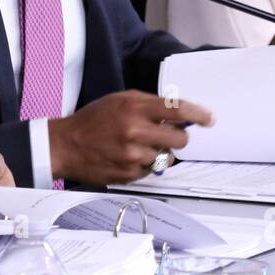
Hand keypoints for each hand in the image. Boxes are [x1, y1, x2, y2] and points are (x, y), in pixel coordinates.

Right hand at [49, 90, 213, 185]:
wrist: (65, 146)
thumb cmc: (92, 121)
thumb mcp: (119, 100)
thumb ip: (148, 104)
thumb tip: (177, 112)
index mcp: (133, 107)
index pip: (178, 110)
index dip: (199, 114)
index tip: (209, 119)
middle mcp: (135, 131)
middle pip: (180, 139)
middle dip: (178, 137)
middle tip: (168, 135)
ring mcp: (133, 155)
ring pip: (167, 157)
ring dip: (160, 152)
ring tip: (140, 146)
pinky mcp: (129, 174)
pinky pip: (152, 170)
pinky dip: (146, 164)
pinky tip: (129, 157)